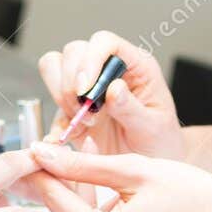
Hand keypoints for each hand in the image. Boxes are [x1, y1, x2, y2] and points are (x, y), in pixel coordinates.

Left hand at [28, 142, 211, 211]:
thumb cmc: (197, 197)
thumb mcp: (134, 169)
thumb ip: (84, 164)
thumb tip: (46, 154)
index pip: (55, 199)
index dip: (40, 168)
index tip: (32, 145)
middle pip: (64, 211)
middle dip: (58, 175)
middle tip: (54, 141)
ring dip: (77, 186)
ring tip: (83, 147)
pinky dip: (95, 201)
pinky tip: (102, 173)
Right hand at [38, 31, 186, 158]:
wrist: (148, 170)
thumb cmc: (160, 142)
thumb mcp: (153, 129)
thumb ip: (132, 109)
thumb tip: (114, 88)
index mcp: (135, 65)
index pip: (105, 42)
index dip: (90, 59)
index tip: (85, 90)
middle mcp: (108, 70)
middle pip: (74, 52)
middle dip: (72, 83)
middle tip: (86, 113)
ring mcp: (88, 87)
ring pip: (55, 67)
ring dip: (61, 96)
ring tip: (81, 123)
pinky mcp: (73, 108)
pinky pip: (51, 103)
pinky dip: (55, 122)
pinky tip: (71, 138)